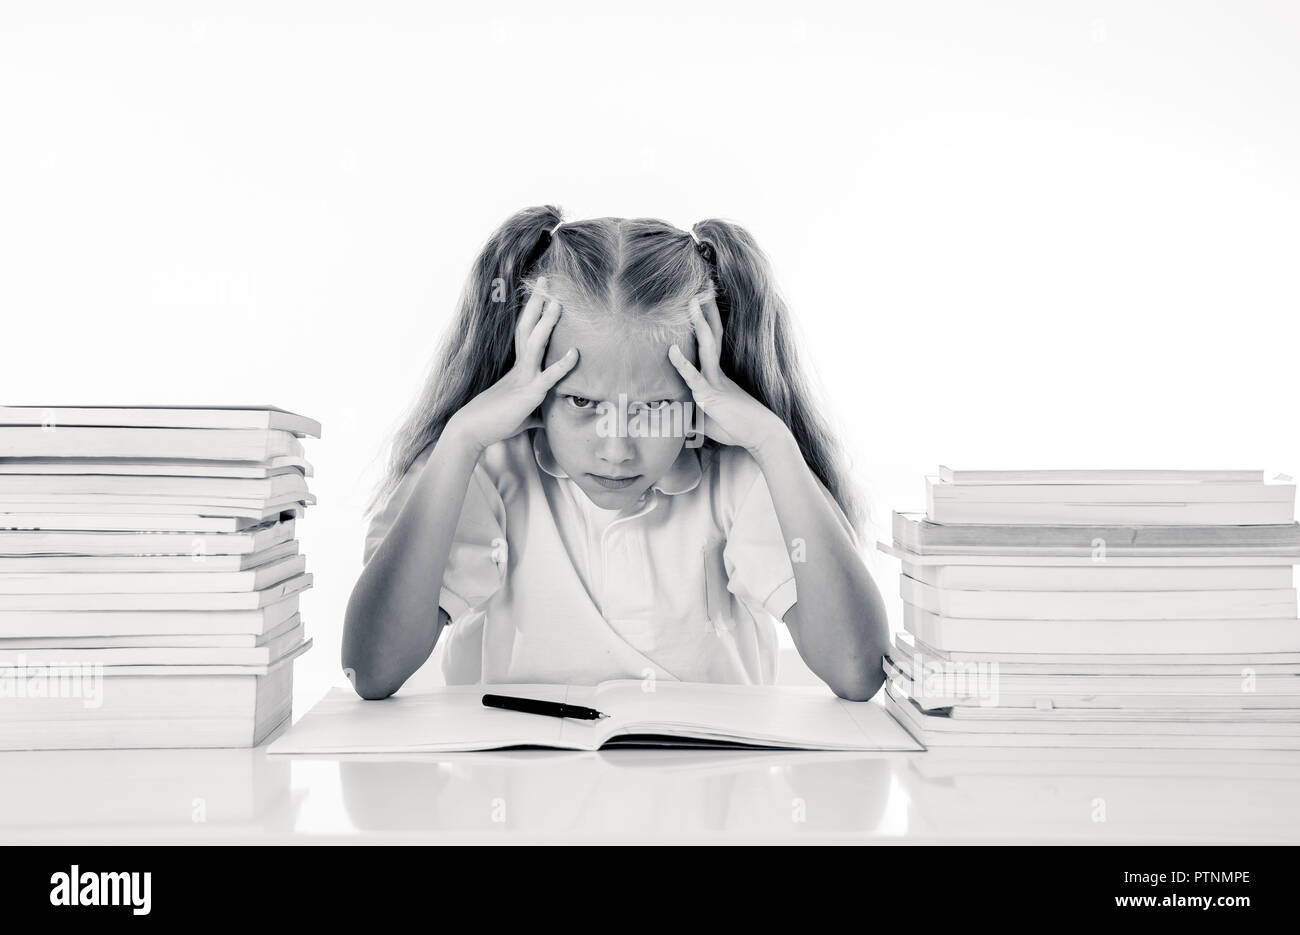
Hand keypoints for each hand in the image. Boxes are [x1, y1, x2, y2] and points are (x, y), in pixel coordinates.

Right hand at [446, 277, 578, 453]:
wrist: (471, 431)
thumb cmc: (496, 422)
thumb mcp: (522, 415)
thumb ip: (538, 413)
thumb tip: (549, 420)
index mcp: (518, 368)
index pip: (527, 333)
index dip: (534, 313)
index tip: (542, 293)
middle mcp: (520, 368)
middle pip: (528, 327)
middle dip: (537, 303)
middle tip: (545, 279)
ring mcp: (523, 378)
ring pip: (535, 343)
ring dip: (547, 322)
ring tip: (558, 301)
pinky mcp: (528, 394)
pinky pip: (548, 377)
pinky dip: (562, 365)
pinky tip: (576, 352)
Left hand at [667, 295, 787, 454]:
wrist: (761, 436)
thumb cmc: (737, 427)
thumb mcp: (709, 417)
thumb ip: (694, 408)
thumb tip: (678, 411)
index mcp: (717, 373)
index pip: (711, 340)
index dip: (706, 320)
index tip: (702, 299)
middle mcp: (717, 372)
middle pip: (711, 334)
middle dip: (706, 310)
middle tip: (702, 286)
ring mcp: (715, 381)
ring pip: (706, 346)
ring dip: (698, 323)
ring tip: (691, 300)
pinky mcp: (711, 396)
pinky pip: (695, 378)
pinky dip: (682, 364)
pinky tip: (671, 350)